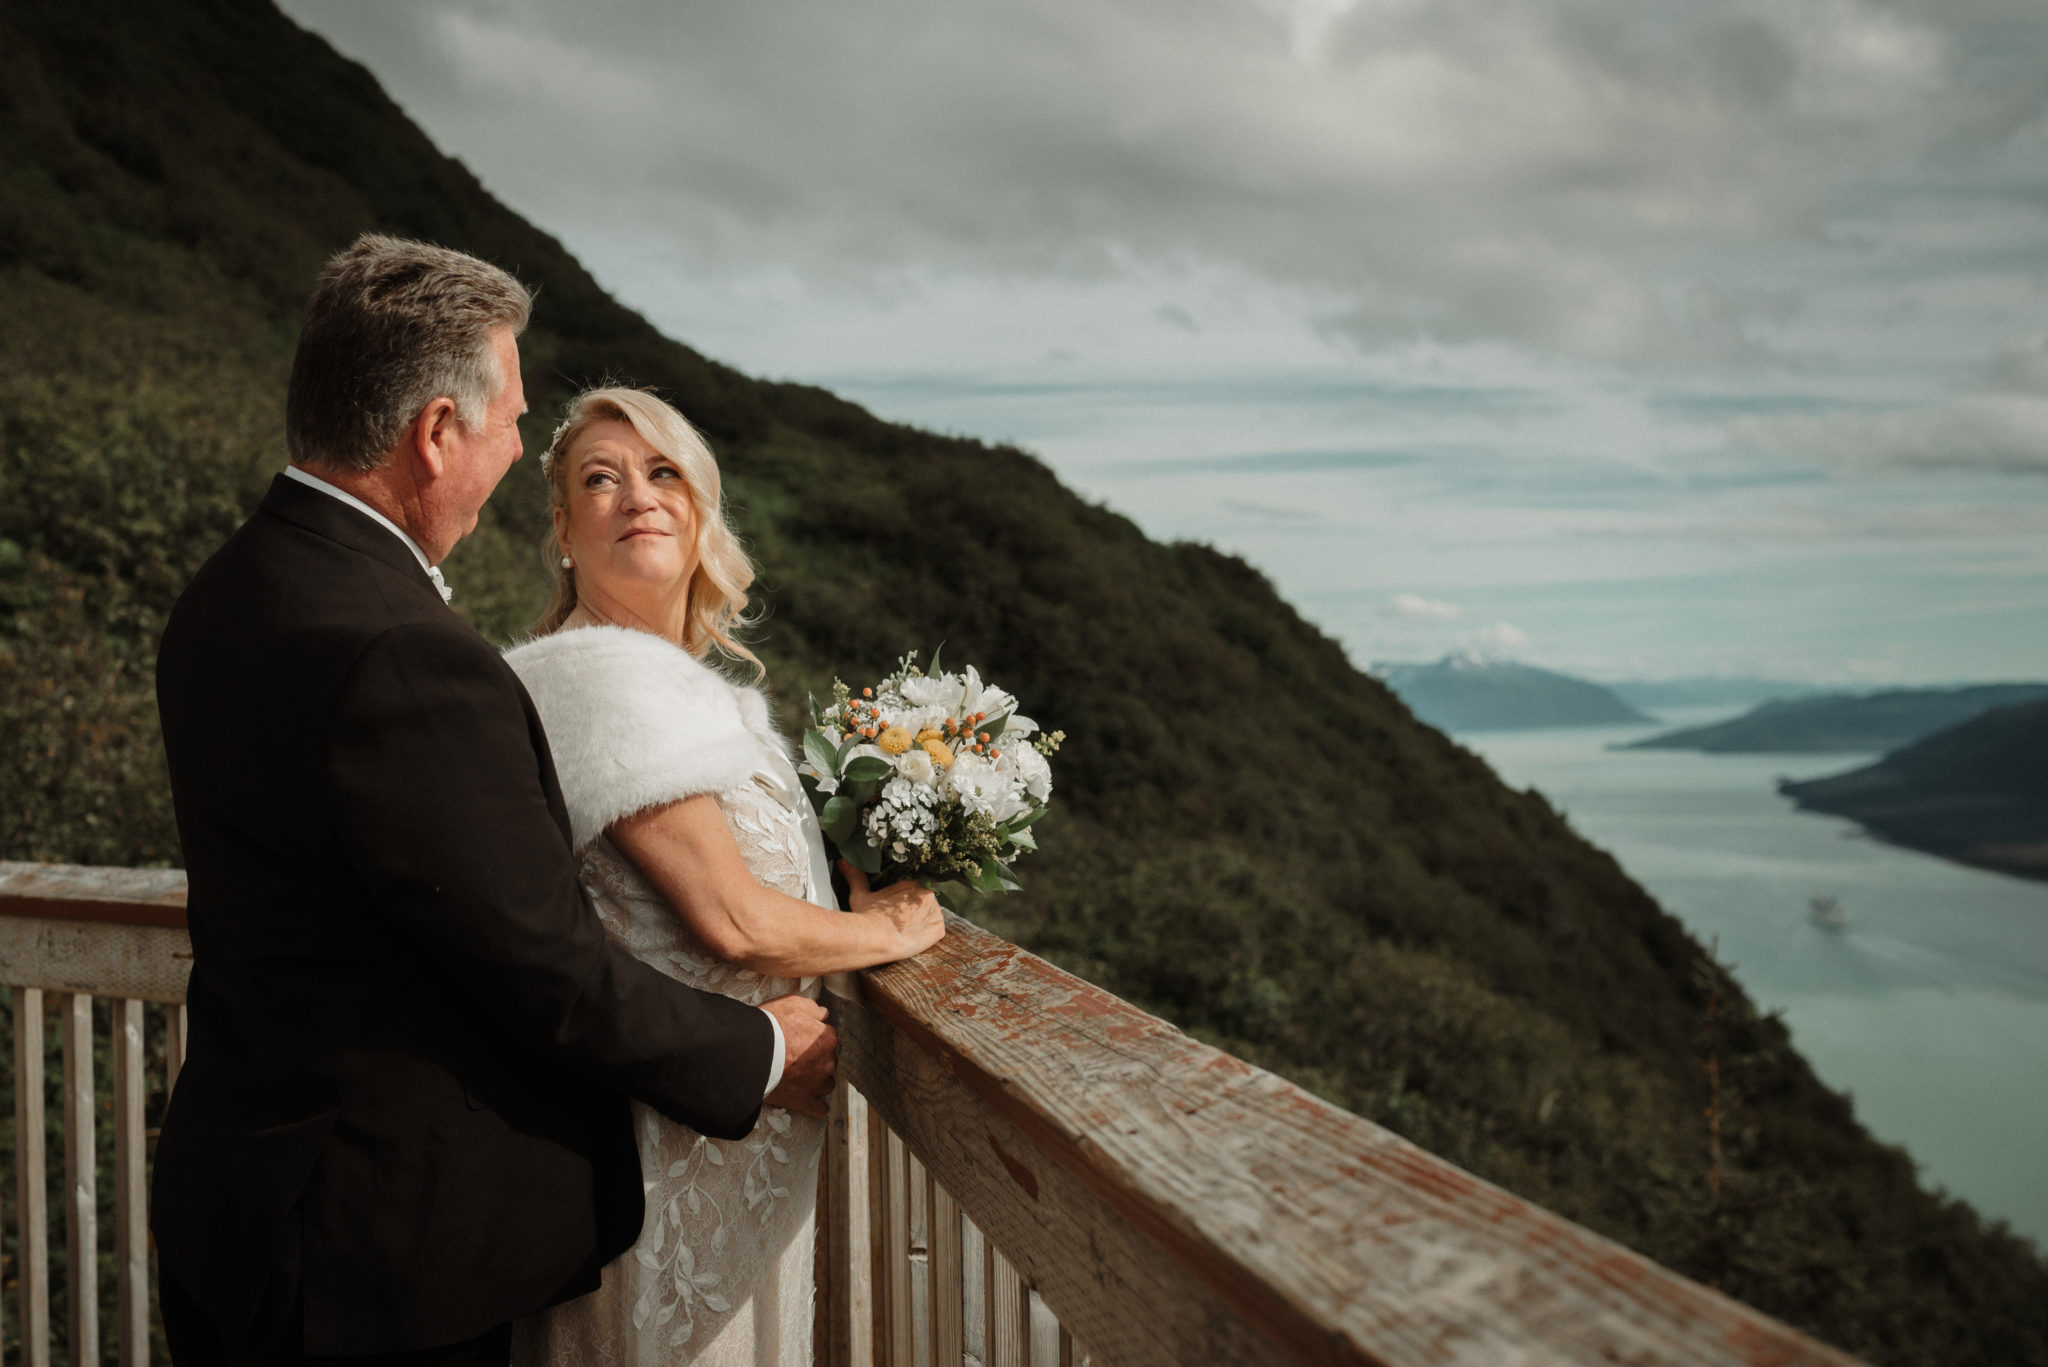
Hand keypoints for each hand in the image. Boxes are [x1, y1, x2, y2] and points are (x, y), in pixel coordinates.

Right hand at [761, 994, 835, 1117]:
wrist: (750, 1053)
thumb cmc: (770, 1026)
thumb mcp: (793, 1004)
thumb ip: (813, 1009)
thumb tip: (823, 1014)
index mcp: (827, 1038)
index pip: (828, 1037)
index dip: (814, 1037)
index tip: (801, 1038)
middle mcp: (827, 1062)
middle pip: (829, 1060)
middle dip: (817, 1059)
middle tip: (798, 1056)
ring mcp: (816, 1083)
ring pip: (827, 1084)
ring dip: (818, 1080)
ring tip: (801, 1077)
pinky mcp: (804, 1101)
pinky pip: (819, 1109)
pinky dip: (816, 1106)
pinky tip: (810, 1101)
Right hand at [840, 862, 944, 960]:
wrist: (875, 937)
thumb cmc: (866, 915)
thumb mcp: (860, 895)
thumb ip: (855, 877)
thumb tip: (843, 861)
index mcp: (910, 884)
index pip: (914, 892)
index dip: (905, 904)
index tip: (896, 912)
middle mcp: (926, 894)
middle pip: (924, 904)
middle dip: (915, 913)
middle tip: (900, 924)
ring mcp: (935, 912)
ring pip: (931, 917)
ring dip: (923, 924)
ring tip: (906, 933)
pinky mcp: (938, 929)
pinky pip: (936, 932)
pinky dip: (928, 937)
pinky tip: (915, 939)